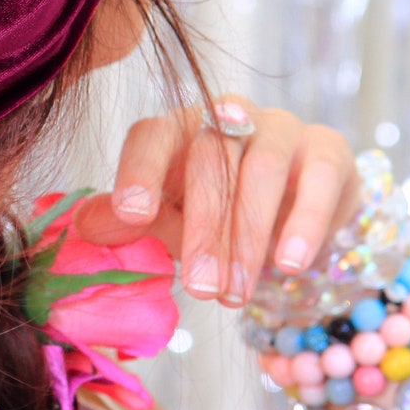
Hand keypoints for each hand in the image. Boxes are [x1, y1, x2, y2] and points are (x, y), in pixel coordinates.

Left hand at [73, 98, 360, 307]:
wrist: (289, 217)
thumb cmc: (213, 214)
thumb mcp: (165, 222)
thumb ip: (125, 223)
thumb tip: (83, 227)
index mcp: (176, 129)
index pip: (152, 136)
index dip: (140, 172)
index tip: (132, 214)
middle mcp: (226, 116)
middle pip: (209, 160)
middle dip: (203, 229)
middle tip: (200, 287)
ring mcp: (279, 127)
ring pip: (261, 170)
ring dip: (248, 238)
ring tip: (236, 294)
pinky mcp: (326, 149)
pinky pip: (318, 178)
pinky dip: (304, 222)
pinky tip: (290, 264)